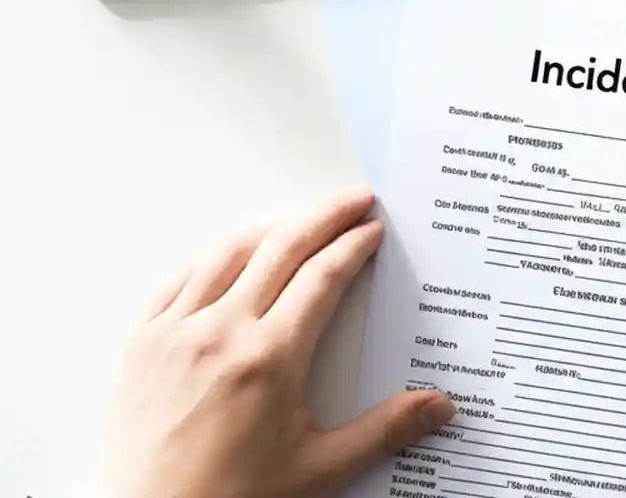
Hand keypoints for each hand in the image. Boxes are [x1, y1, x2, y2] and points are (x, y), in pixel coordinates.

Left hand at [97, 189, 454, 497]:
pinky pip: (178, 279)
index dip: (353, 246)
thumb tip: (439, 407)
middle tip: (353, 199)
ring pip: (228, 252)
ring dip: (271, 227)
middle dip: (324, 216)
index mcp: (270, 358)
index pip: (323, 277)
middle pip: (282, 248)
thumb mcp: (320, 469)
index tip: (373, 229)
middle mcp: (221, 332)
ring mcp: (175, 332)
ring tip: (299, 220)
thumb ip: (384, 430)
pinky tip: (230, 256)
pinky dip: (212, 257)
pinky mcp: (142, 342)